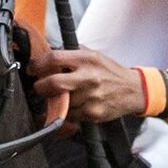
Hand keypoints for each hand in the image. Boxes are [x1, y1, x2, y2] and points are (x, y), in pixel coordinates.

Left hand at [31, 47, 146, 123]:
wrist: (134, 90)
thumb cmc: (110, 72)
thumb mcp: (94, 55)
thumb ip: (72, 54)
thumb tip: (48, 53)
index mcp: (87, 59)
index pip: (55, 59)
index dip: (38, 64)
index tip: (33, 69)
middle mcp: (89, 77)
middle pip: (54, 83)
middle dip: (40, 87)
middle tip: (39, 87)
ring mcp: (91, 97)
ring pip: (61, 102)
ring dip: (56, 101)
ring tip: (60, 97)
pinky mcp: (93, 113)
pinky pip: (71, 115)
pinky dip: (68, 112)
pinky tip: (73, 106)